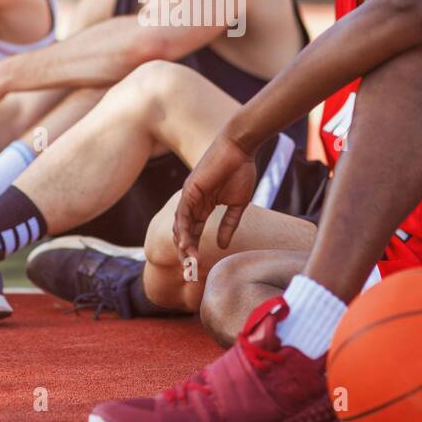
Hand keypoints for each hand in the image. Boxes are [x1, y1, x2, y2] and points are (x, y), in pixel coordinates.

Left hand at [173, 132, 258, 265]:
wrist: (240, 148)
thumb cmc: (241, 171)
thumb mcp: (238, 204)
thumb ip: (229, 224)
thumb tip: (221, 245)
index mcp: (204, 206)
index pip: (194, 232)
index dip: (194, 250)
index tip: (197, 269)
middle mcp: (193, 203)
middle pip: (184, 233)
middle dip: (185, 253)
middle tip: (189, 273)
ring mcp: (190, 196)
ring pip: (180, 226)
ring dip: (183, 245)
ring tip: (188, 263)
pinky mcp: (190, 190)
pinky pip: (182, 213)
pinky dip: (182, 229)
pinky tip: (185, 244)